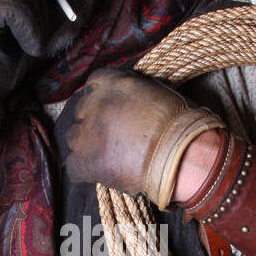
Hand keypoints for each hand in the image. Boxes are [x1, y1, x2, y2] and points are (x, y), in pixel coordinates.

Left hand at [60, 68, 226, 208]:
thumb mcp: (159, 94)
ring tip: (108, 156)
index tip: (109, 109)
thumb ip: (136, 93)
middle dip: (94, 121)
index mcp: (115, 83)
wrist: (181, 159)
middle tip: (112, 136)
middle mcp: (96, 103)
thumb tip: (130, 101)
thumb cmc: (181, 127)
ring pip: (74, 137)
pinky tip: (102, 173)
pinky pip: (73, 166)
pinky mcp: (84, 161)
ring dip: (86, 145)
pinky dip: (85, 170)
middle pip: (82, 110)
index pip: (94, 82)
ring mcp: (87, 133)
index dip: (101, 98)